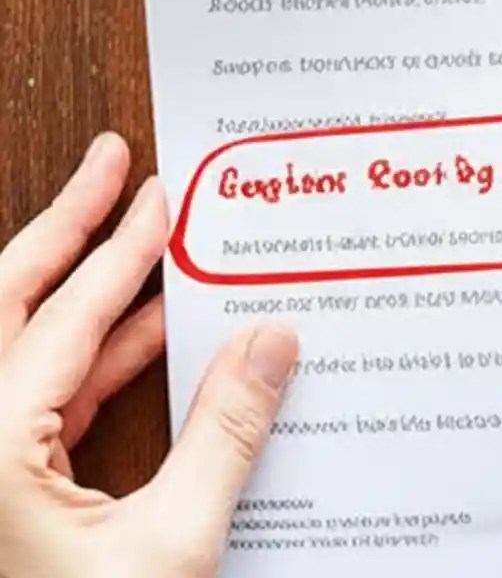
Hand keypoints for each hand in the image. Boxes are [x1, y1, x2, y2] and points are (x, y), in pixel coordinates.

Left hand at [0, 133, 298, 577]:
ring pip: (31, 347)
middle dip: (66, 227)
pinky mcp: (10, 484)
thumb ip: (229, 434)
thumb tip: (273, 344)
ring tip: (148, 241)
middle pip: (11, 303)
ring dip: (93, 293)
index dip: (116, 247)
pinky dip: (104, 357)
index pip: (61, 318)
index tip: (152, 189)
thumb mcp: (172, 545)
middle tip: (110, 164)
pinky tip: (158, 334)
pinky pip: (52, 396)